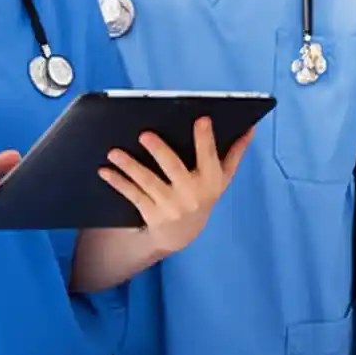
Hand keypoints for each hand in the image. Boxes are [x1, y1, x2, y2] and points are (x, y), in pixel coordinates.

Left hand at [98, 117, 251, 255]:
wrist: (182, 235)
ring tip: (114, 152)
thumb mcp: (222, 178)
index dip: (206, 139)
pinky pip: (132, 195)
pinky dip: (118, 183)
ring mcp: (170, 205)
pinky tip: (105, 171)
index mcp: (211, 180)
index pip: (209, 156)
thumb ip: (234, 153)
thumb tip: (250, 129)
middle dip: (160, 151)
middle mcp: (191, 194)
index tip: (202, 119)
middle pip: (174, 169)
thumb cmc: (203, 196)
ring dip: (130, 166)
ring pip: (148, 182)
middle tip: (144, 134)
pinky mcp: (151, 213)